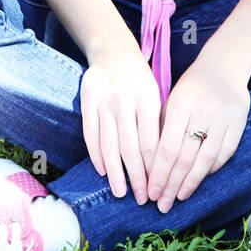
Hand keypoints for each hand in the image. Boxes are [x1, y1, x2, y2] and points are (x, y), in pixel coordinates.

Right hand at [80, 49, 161, 205]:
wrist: (113, 52)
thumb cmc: (141, 79)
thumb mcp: (157, 94)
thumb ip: (159, 124)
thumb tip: (163, 162)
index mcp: (148, 100)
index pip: (151, 142)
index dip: (154, 168)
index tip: (157, 186)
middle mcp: (125, 103)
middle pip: (130, 148)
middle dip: (137, 177)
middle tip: (141, 198)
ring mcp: (104, 104)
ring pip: (109, 145)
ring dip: (115, 172)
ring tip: (121, 192)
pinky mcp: (88, 104)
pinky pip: (91, 135)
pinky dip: (96, 155)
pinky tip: (102, 171)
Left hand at [147, 58, 250, 212]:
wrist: (224, 65)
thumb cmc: (190, 87)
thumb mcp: (170, 101)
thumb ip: (162, 130)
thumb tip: (149, 168)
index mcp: (180, 104)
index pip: (167, 148)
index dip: (158, 174)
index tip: (150, 193)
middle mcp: (202, 111)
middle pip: (185, 157)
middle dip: (171, 185)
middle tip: (161, 205)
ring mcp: (223, 117)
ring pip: (206, 159)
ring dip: (191, 183)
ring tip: (178, 198)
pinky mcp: (239, 121)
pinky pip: (225, 153)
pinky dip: (210, 169)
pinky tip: (198, 180)